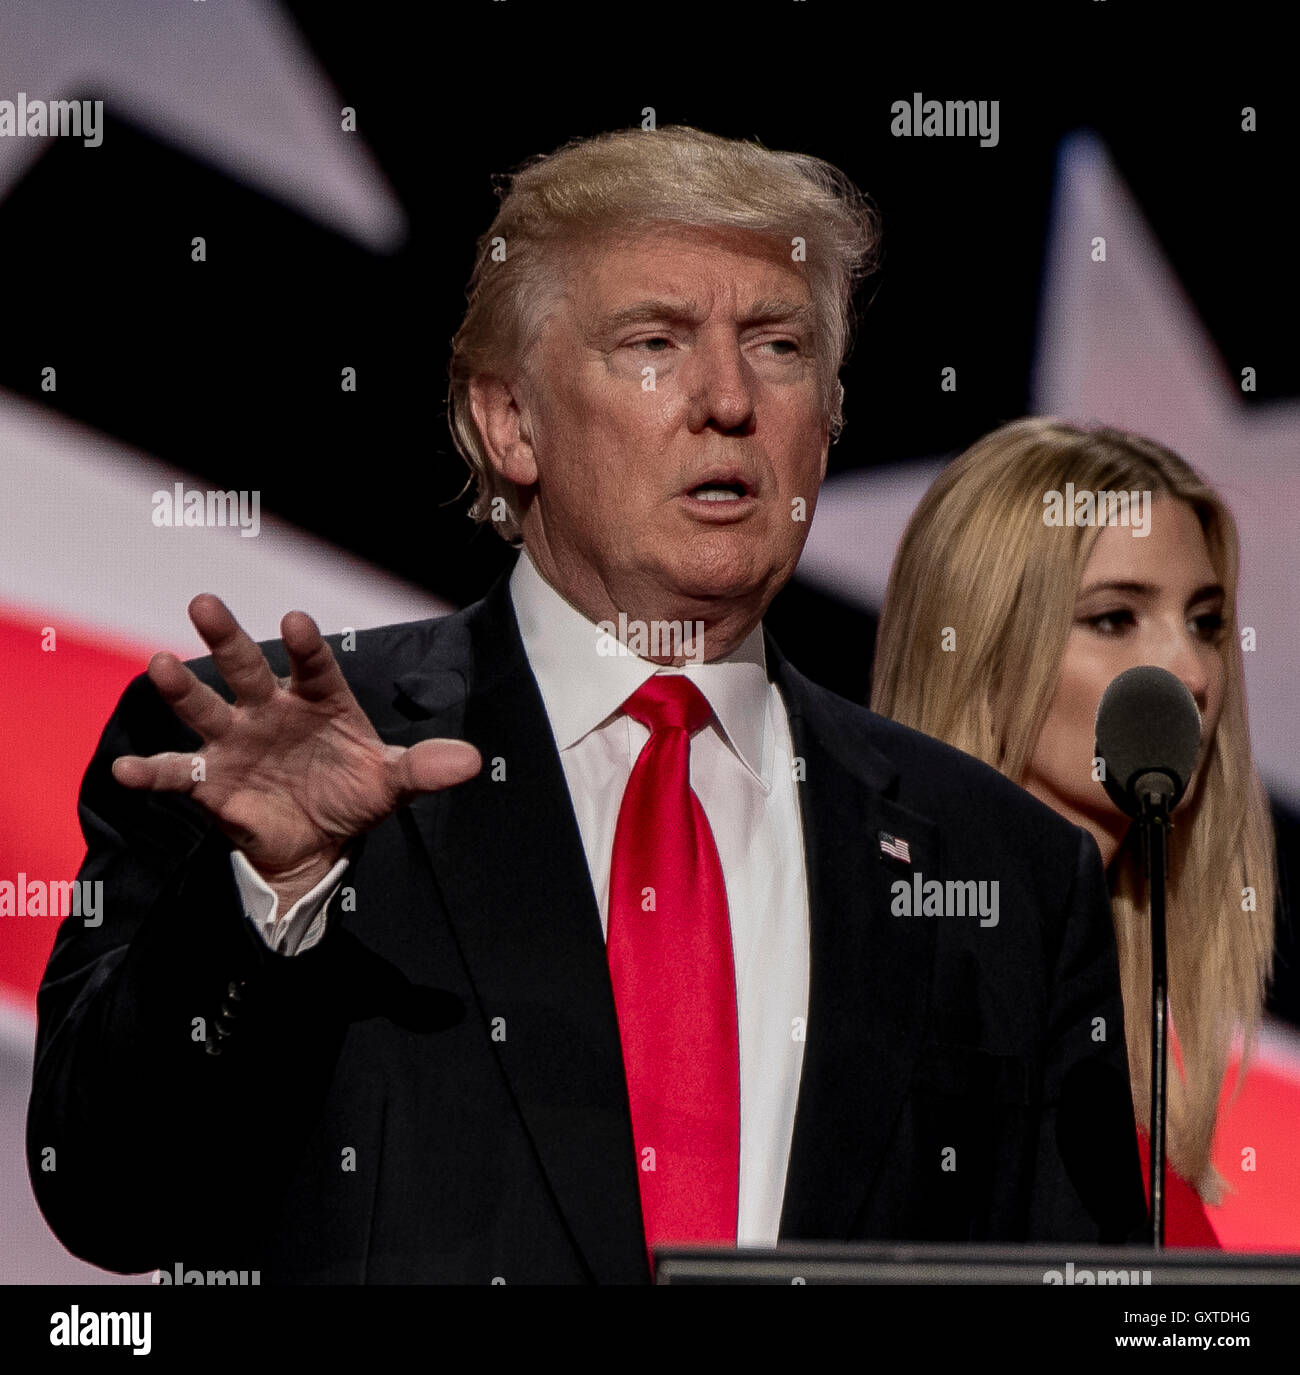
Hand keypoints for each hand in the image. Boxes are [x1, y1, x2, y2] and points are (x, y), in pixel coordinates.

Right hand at [112, 595, 481, 899]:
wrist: (318, 843)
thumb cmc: (353, 794)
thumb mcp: (392, 783)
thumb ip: (425, 768)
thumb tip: (472, 761)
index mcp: (320, 701)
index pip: (315, 666)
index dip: (305, 645)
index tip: (294, 622)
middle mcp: (271, 711)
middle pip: (246, 669)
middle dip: (226, 637)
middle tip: (203, 602)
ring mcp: (237, 743)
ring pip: (206, 709)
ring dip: (183, 689)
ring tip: (160, 664)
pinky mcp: (212, 781)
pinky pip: (177, 772)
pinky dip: (151, 771)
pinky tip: (126, 769)